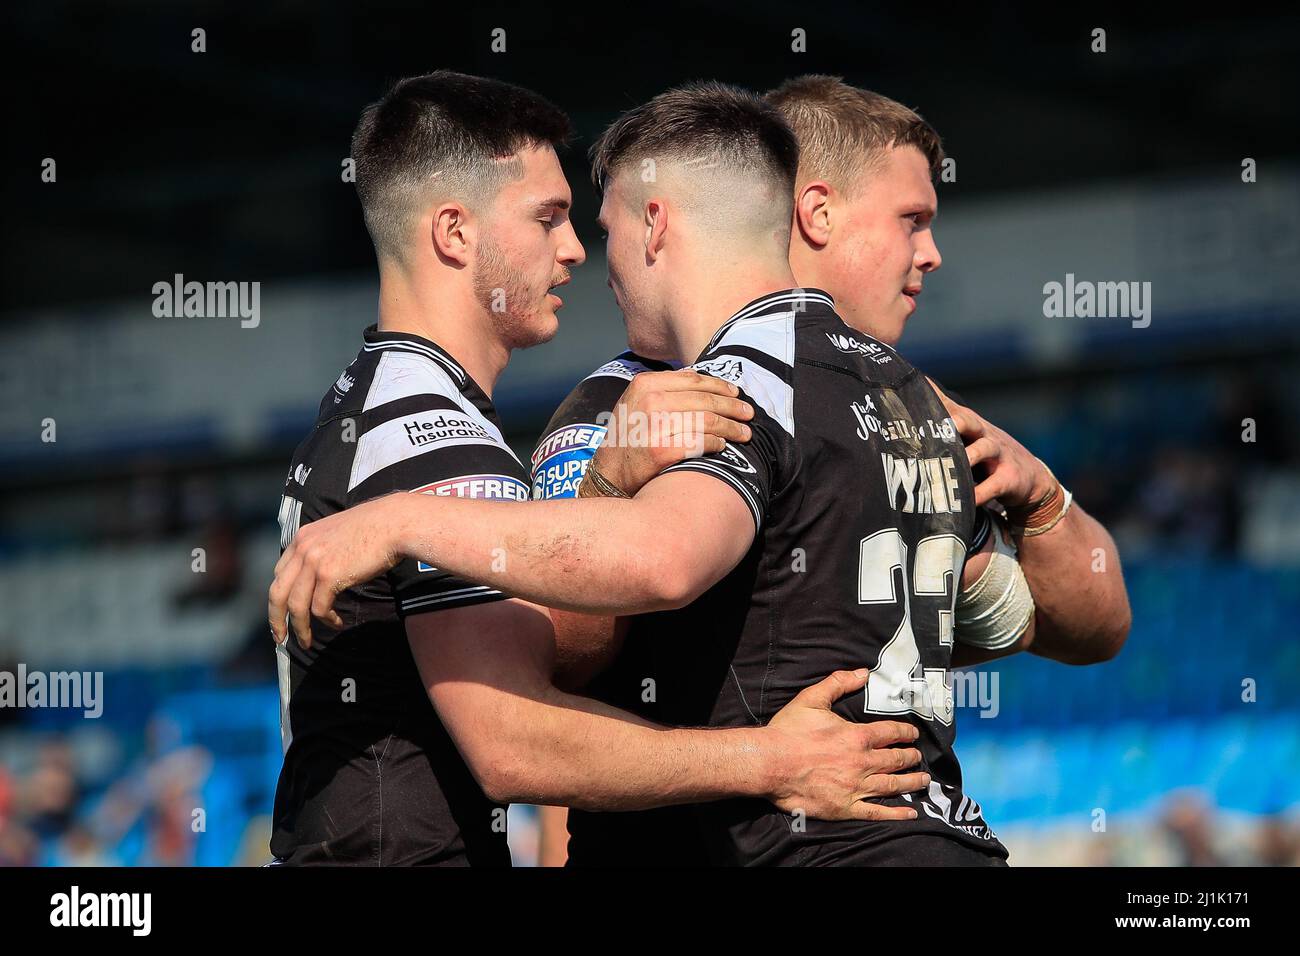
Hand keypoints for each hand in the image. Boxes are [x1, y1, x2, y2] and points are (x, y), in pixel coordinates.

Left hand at [268, 492, 408, 648]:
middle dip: (276, 620)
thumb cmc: (376, 529)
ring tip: (307, 642)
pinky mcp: (329, 575)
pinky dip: (327, 621)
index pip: (279, 574)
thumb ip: (323, 551)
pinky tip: (337, 623)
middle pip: (277, 593)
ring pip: (296, 606)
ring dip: (300, 628)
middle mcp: (302, 549)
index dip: (278, 598)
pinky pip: (319, 608)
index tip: (281, 614)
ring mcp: (314, 562)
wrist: (394, 523)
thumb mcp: (337, 535)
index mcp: (302, 538)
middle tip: (281, 638)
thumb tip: (322, 578)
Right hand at [590, 369, 753, 496]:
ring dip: (731, 427)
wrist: (609, 472)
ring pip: (708, 421)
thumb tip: (701, 378)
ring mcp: (655, 426)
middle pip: (705, 401)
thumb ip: (663, 388)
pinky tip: (723, 446)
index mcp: (645, 384)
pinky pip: (701, 442)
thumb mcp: (636, 402)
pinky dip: (717, 443)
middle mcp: (650, 402)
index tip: (735, 394)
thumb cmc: (628, 436)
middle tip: (749, 414)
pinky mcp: (662, 451)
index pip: (694, 380)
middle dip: (732, 408)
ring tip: (744, 433)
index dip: (720, 386)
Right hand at [763, 669, 928, 820]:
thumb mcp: (812, 698)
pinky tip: (910, 812)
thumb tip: (863, 673)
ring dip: (912, 782)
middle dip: (911, 758)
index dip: (906, 733)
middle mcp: (862, 762)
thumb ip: (839, 683)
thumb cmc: (789, 731)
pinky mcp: (846, 807)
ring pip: (893, 785)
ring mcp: (856, 787)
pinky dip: (897, 813)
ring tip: (923, 780)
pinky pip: (877, 812)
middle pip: (897, 760)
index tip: (913, 735)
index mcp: (857, 736)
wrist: (770, 763)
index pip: (891, 733)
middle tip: (919, 757)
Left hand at [928, 379, 1053, 509]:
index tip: (911, 393)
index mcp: (970, 424)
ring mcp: (999, 454)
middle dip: (951, 422)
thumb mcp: (971, 434)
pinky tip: (965, 500)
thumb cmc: (990, 453)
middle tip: (931, 429)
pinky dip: (979, 493)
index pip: (949, 407)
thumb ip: (947, 419)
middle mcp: (984, 434)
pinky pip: (993, 485)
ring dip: (966, 456)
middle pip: (967, 421)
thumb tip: (920, 391)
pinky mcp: (1009, 478)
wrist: (1031, 477)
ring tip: (947, 465)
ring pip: (982, 450)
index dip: (932, 400)